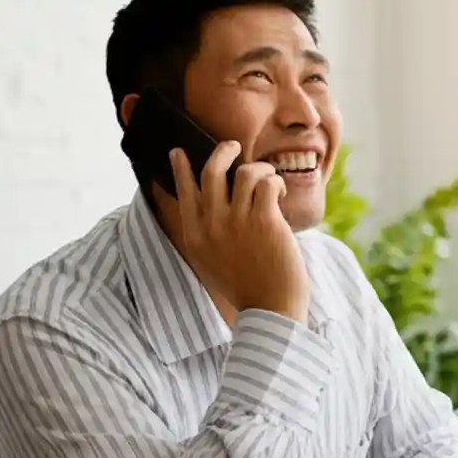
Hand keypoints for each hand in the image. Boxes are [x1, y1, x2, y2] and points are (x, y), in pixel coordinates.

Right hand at [169, 143, 309, 322]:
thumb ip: (207, 237)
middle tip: (233, 146)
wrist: (271, 310)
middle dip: (222, 152)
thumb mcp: (212, 264)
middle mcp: (211, 225)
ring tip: (268, 179)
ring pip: (244, 172)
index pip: (184, 192)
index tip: (178, 152)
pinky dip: (275, 182)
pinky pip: (267, 183)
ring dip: (259, 169)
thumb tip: (209, 209)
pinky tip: (279, 194)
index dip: (181, 169)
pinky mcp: (264, 220)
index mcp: (195, 236)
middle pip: (211, 171)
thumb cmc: (248, 289)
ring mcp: (237, 221)